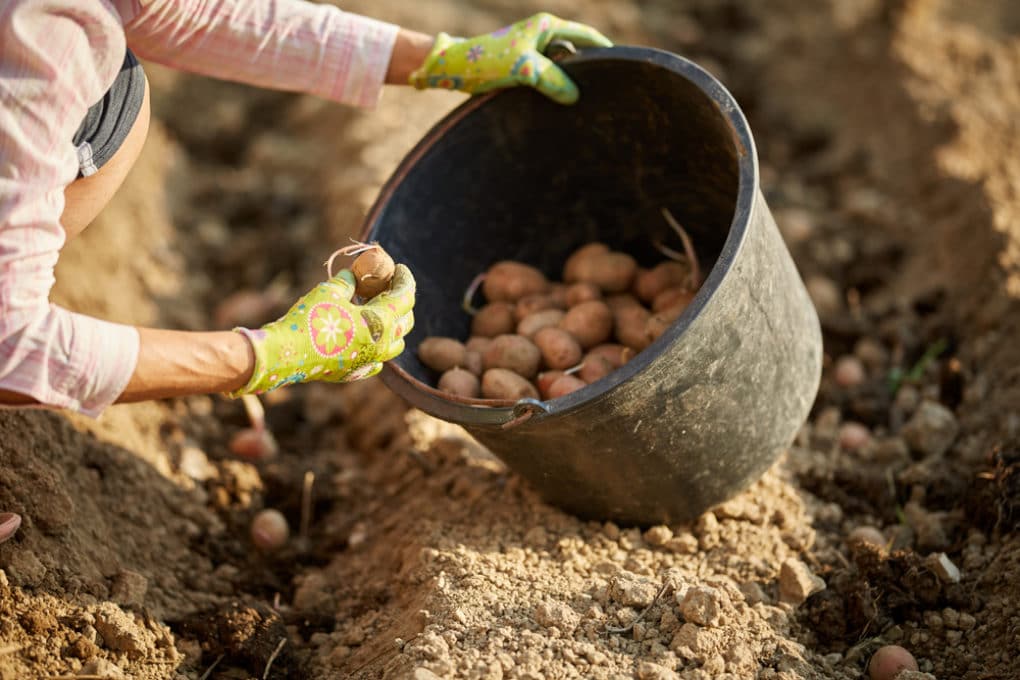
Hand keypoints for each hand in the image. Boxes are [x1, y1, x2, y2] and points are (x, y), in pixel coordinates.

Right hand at [231, 265, 414, 394]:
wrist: (286, 355)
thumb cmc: (310, 319)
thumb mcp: (330, 291)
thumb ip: (347, 282)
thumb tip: (354, 275)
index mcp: (380, 321)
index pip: (405, 296)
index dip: (404, 279)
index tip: (399, 268)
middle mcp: (382, 344)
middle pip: (406, 320)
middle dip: (402, 301)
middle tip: (389, 287)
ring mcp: (371, 362)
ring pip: (396, 343)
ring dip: (393, 325)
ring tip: (379, 311)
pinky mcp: (358, 373)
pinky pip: (378, 360)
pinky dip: (377, 346)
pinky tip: (365, 336)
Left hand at [409, 12, 611, 104]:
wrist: (455, 69)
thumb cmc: (487, 60)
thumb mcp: (524, 69)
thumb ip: (552, 80)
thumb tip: (576, 97)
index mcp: (547, 26)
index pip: (586, 36)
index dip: (604, 51)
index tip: (622, 67)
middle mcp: (542, 37)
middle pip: (576, 53)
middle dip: (589, 71)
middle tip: (608, 91)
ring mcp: (533, 54)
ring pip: (561, 70)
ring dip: (570, 84)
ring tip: (588, 103)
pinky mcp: (523, 71)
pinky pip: (548, 81)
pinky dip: (556, 91)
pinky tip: (562, 108)